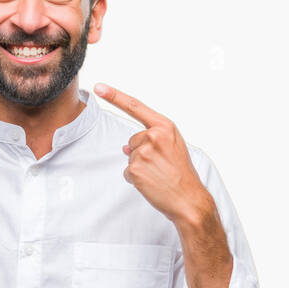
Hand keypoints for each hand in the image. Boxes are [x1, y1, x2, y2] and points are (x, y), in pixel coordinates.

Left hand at [94, 82, 211, 226]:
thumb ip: (152, 140)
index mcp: (165, 127)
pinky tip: (152, 183)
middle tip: (161, 166)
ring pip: (130, 157)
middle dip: (142, 152)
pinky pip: (127, 172)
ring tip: (158, 175)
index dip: (115, 96)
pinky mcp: (135, 168)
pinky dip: (136, 180)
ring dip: (140, 167)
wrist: (189, 199)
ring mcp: (143, 152)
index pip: (135, 107)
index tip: (99, 87)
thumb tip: (125, 148)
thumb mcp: (173, 149)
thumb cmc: (182, 174)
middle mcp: (154, 136)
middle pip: (133, 140)